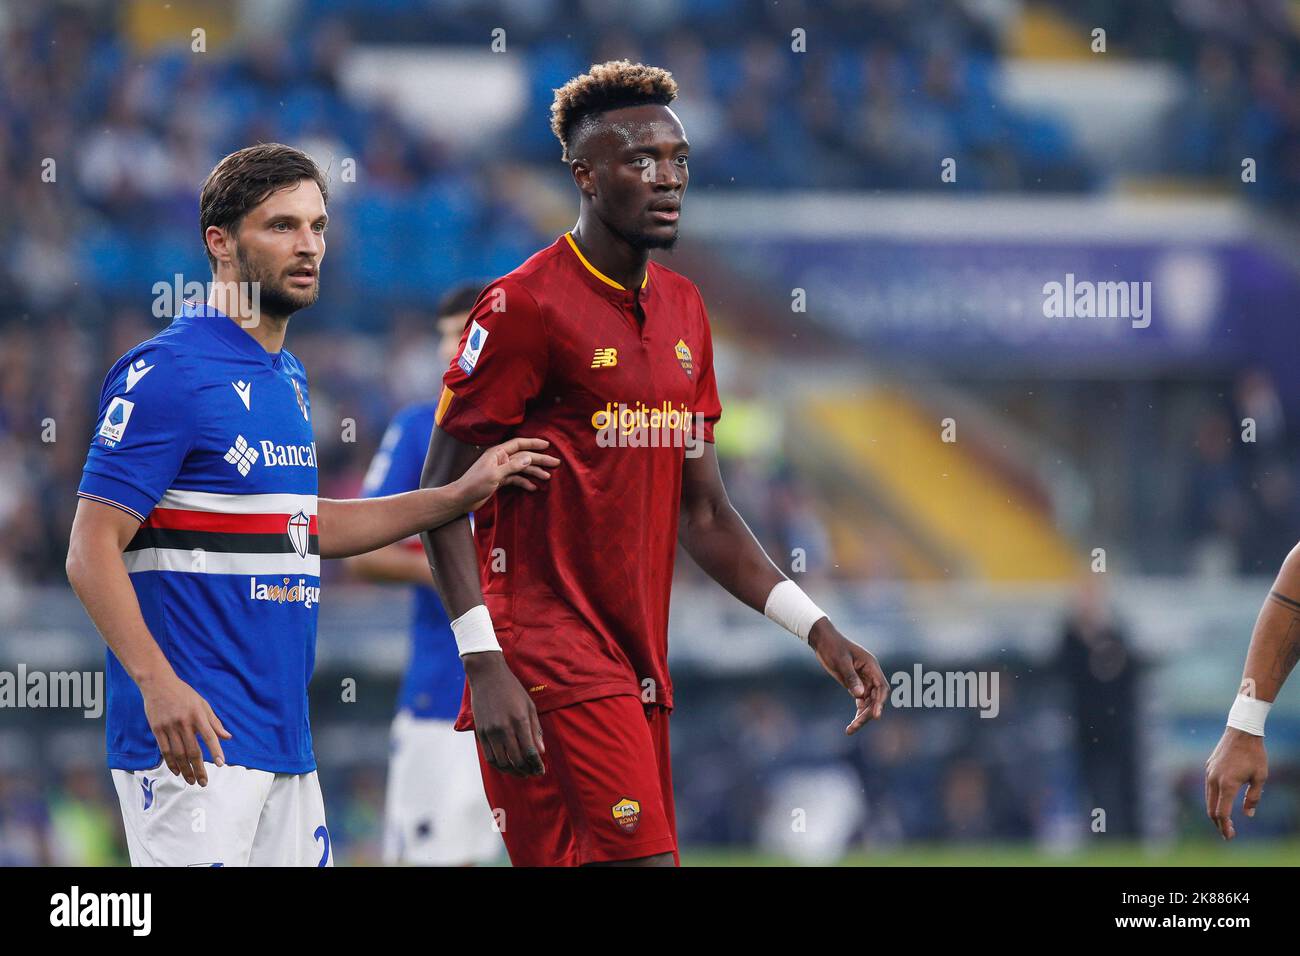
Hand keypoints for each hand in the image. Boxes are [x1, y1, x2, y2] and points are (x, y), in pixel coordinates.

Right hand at [139, 672, 231, 785]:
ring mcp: (169, 727)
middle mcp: (184, 723)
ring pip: (178, 754)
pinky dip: (171, 763)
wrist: (158, 684)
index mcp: (198, 715)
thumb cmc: (184, 694)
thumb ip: (215, 722)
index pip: (210, 736)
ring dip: (185, 770)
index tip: (221, 764)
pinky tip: (177, 771)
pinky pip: (165, 750)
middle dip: (199, 769)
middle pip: (193, 751)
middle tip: (204, 782)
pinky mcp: (157, 730)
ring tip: (191, 781)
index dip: (216, 750)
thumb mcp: (203, 704)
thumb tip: (228, 737)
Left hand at [456, 437, 559, 511]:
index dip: (534, 444)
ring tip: (548, 477)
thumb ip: (512, 466)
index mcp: (498, 453)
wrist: (461, 499)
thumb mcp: (494, 475)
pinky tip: (533, 487)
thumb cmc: (474, 485)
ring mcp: (500, 470)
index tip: (548, 446)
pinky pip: (516, 479)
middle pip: (524, 457)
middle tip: (556, 463)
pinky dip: (525, 482)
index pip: (519, 444)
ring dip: (534, 472)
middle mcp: (500, 459)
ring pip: (522, 469)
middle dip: (540, 459)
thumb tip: (529, 458)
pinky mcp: (499, 481)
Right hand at [463, 651, 545, 776]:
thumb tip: (541, 751)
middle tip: (534, 773)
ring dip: (514, 771)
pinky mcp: (480, 732)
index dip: (537, 765)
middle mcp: (504, 728)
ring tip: (522, 773)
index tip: (541, 770)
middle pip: (517, 760)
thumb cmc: (512, 689)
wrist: (487, 676)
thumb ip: (535, 729)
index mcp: (520, 720)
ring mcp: (490, 731)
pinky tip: (507, 766)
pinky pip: (489, 757)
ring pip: (502, 762)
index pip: (530, 751)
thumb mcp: (529, 706)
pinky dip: (499, 766)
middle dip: (527, 770)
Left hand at [809, 618, 888, 733]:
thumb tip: (860, 695)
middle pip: (876, 699)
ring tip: (850, 729)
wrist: (823, 640)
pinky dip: (858, 713)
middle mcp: (871, 675)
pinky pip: (861, 702)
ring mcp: (864, 681)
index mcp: (871, 666)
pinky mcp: (855, 685)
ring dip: (862, 716)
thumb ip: (851, 678)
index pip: (882, 688)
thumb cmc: (832, 647)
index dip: (880, 703)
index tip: (876, 716)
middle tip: (854, 726)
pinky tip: (852, 725)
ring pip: (869, 703)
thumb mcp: (840, 661)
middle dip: (868, 714)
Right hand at [1205, 726, 1266, 839]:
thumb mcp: (1260, 777)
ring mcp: (1209, 772)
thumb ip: (1253, 797)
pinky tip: (1223, 801)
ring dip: (1215, 812)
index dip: (1225, 827)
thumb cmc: (1254, 754)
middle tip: (1228, 833)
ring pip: (1208, 799)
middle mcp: (1214, 780)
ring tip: (1225, 820)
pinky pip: (1209, 787)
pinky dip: (1214, 799)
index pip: (1222, 813)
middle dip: (1219, 823)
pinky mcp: (1208, 767)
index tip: (1230, 836)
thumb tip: (1247, 814)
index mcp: (1227, 784)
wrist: (1241, 731)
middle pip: (1211, 809)